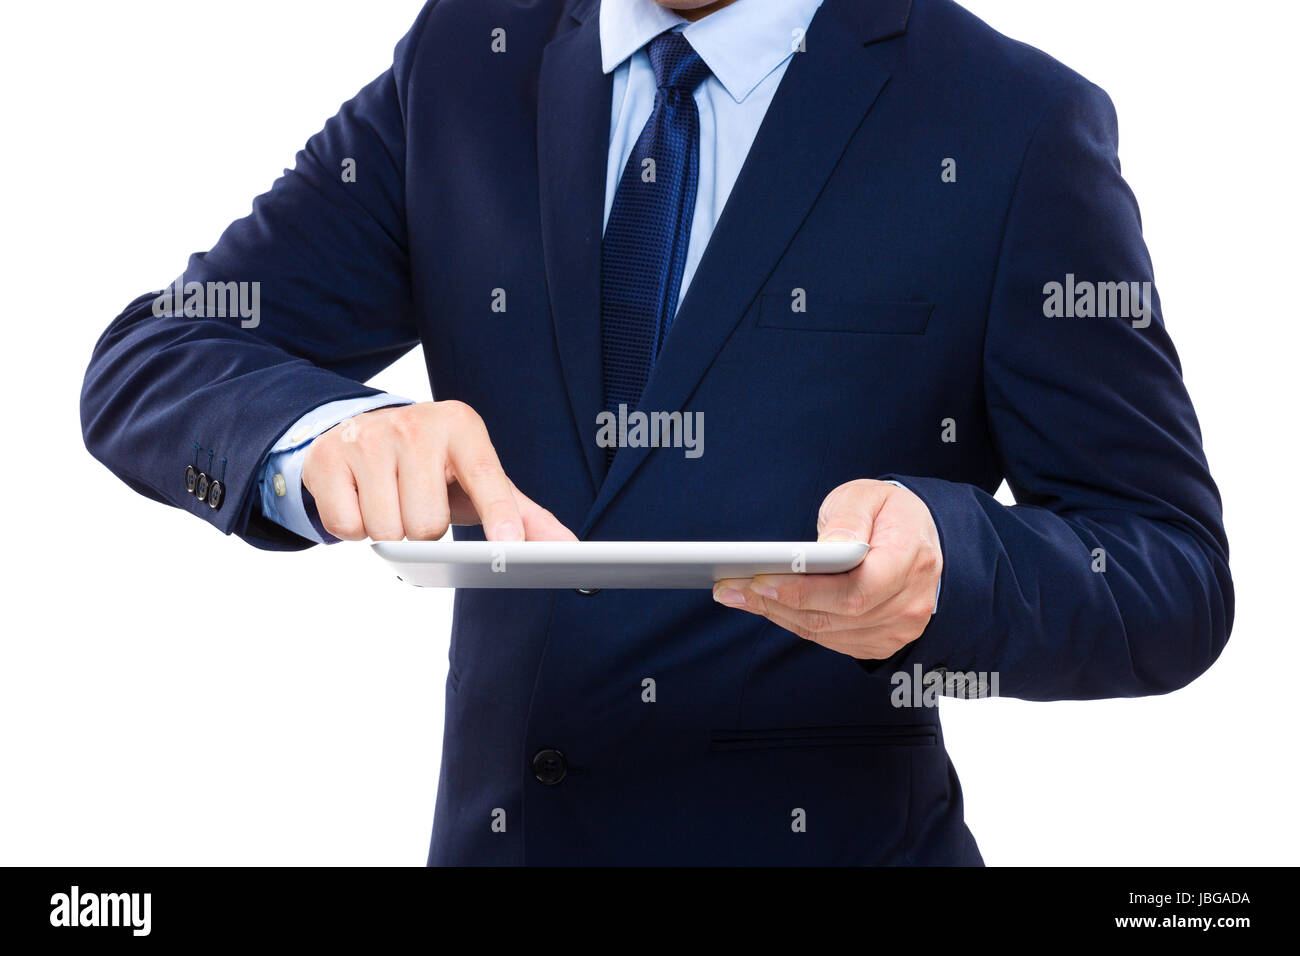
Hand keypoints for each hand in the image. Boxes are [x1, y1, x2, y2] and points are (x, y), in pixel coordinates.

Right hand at [302, 400, 575, 541]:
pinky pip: (346, 527)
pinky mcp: (327, 457)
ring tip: (391, 500)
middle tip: (419, 504)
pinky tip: (361, 499)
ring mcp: (367, 437)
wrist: (365, 431)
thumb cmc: (436, 465)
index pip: (486, 479)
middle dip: (424, 532)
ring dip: (389, 531)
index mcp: (462, 426)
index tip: (509, 546)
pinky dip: (353, 528)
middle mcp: (416, 425)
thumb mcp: (481, 480)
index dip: (498, 515)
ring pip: (386, 530)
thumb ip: (526, 516)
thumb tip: (570, 551)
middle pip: (428, 525)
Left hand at [712, 479, 941, 659]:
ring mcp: (898, 628)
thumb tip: (827, 549)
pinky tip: (763, 604)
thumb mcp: (868, 496)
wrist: (918, 539)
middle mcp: (911, 602)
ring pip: (827, 630)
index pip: (857, 587)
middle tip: (729, 587)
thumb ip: (848, 519)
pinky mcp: (880, 642)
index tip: (761, 579)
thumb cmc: (888, 513)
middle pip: (836, 614)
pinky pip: (829, 638)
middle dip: (777, 601)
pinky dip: (792, 621)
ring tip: (735, 593)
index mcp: (912, 558)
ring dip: (776, 614)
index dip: (807, 590)